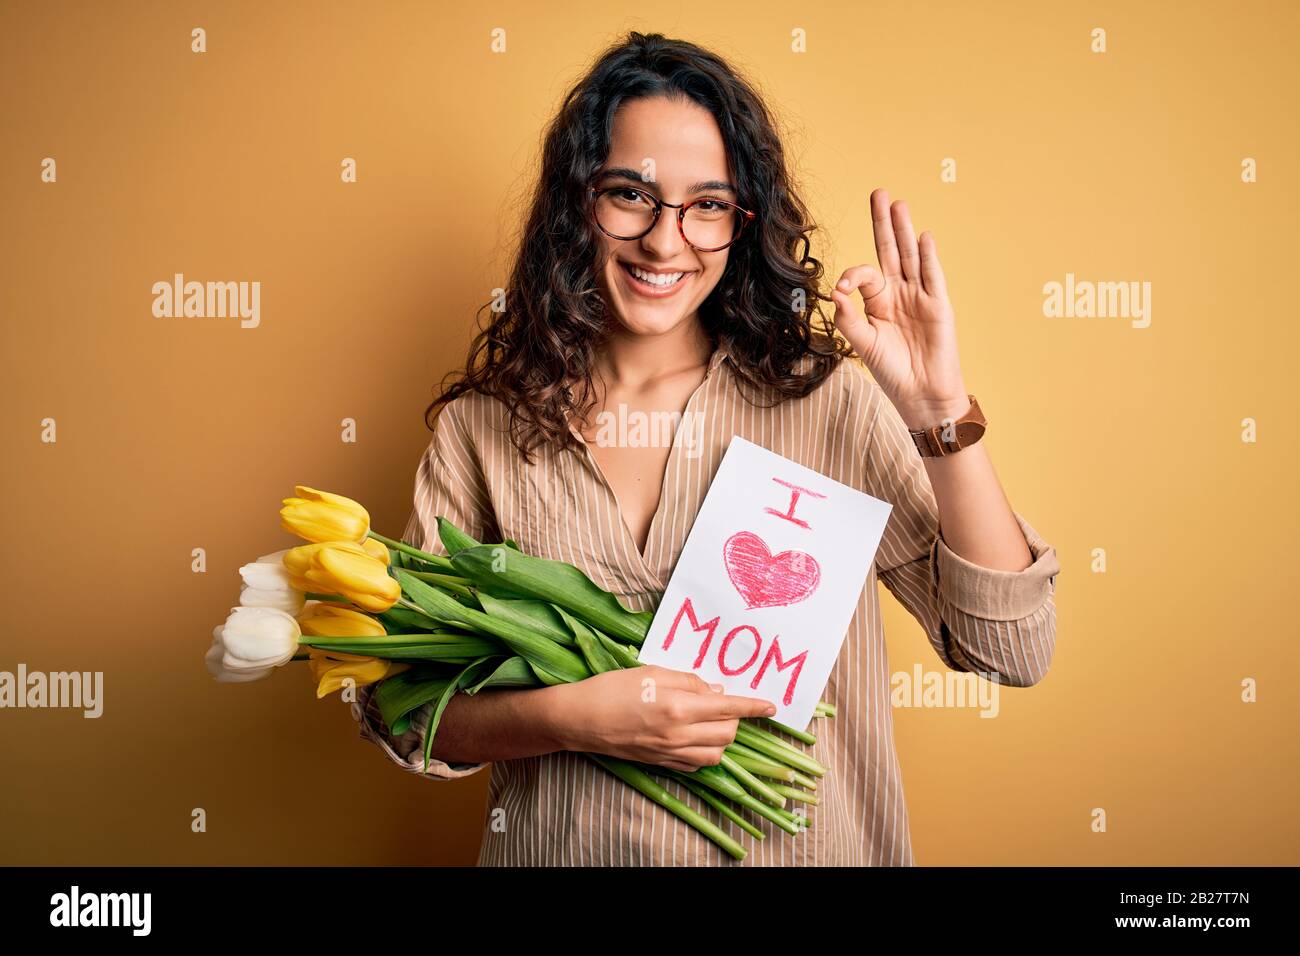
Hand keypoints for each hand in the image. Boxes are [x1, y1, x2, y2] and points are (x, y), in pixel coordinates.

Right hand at [554, 665, 776, 771]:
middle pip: (728, 733)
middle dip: (735, 719)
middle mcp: (679, 734)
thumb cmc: (612, 688)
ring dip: (722, 737)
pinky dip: (705, 751)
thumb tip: (716, 691)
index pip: (730, 708)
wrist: (581, 718)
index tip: (772, 706)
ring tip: (710, 720)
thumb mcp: (652, 672)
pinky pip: (697, 764)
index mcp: (679, 706)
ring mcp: (670, 753)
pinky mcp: (662, 763)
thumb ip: (688, 681)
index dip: (754, 707)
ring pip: (717, 753)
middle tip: (722, 703)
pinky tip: (695, 737)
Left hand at [830, 188, 970, 429]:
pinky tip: (922, 237)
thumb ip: (849, 320)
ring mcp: (921, 297)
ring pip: (912, 257)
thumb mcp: (864, 345)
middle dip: (884, 223)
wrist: (922, 394)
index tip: (842, 290)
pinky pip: (933, 277)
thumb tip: (836, 293)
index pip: (864, 275)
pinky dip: (928, 258)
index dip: (852, 276)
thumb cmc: (892, 372)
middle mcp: (899, 294)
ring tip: (899, 204)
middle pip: (890, 251)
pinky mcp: (939, 306)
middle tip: (879, 193)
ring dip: (905, 231)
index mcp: (878, 302)